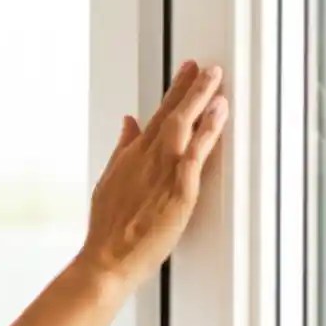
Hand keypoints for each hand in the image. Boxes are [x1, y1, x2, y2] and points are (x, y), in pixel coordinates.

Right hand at [76, 60, 226, 288]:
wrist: (106, 258)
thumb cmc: (108, 229)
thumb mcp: (109, 180)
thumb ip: (123, 149)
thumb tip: (129, 123)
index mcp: (131, 156)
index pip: (156, 115)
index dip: (174, 91)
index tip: (187, 71)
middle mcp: (146, 158)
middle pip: (172, 114)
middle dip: (190, 87)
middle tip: (206, 67)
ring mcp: (162, 173)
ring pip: (184, 126)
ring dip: (201, 100)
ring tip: (215, 78)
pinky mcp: (179, 191)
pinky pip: (197, 153)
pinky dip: (208, 130)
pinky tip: (219, 113)